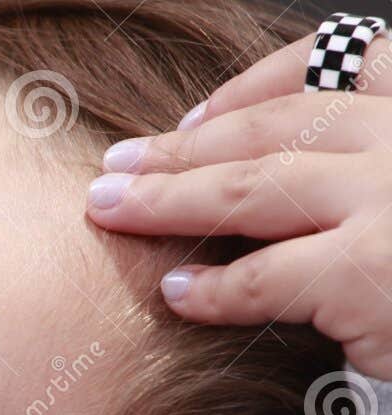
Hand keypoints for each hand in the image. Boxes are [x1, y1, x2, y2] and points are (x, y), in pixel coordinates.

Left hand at [83, 30, 391, 379]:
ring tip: (110, 209)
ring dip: (167, 199)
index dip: (253, 89)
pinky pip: (266, 278)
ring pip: (253, 189)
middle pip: (276, 127)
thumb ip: (366, 161)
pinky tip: (179, 294)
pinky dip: (214, 288)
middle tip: (115, 165)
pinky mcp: (373, 274)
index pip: (341, 58)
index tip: (190, 119)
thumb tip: (249, 159)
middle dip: (182, 148)